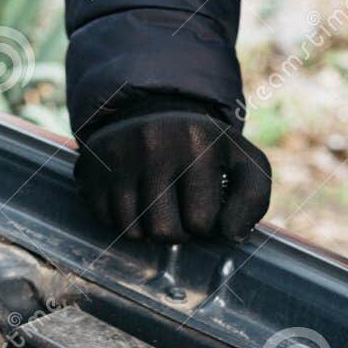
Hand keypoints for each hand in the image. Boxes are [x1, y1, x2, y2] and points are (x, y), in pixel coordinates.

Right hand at [74, 106, 270, 242]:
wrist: (156, 112)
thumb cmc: (205, 149)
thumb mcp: (242, 162)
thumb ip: (254, 198)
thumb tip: (231, 235)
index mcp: (200, 142)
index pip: (201, 222)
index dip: (205, 223)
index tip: (203, 203)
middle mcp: (156, 144)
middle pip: (165, 232)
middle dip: (177, 231)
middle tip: (179, 209)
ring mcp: (121, 154)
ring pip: (135, 232)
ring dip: (150, 230)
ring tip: (158, 205)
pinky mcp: (94, 166)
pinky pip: (110, 222)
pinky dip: (125, 221)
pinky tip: (136, 201)